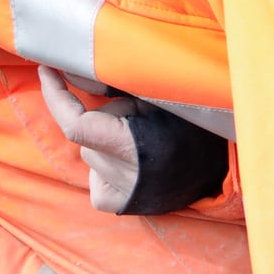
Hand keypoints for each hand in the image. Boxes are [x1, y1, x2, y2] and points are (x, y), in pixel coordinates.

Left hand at [38, 66, 228, 215]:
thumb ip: (114, 86)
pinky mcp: (117, 203)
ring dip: (106, 142)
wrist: (224, 169)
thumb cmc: (195, 129)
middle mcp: (123, 174)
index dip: (56, 95)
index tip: (48, 70)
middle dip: (104, 119)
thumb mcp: (160, 98)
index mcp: (133, 146)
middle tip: (139, 116)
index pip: (75, 124)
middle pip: (88, 135)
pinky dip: (103, 167)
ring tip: (143, 141)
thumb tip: (71, 73)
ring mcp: (119, 192)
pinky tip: (128, 163)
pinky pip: (94, 180)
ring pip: (91, 155)